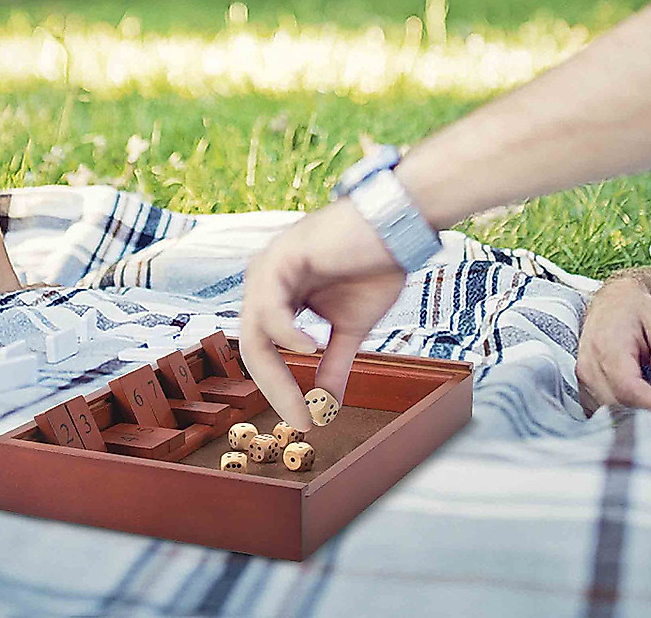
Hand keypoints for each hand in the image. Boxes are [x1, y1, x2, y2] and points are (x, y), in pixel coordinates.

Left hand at [239, 198, 406, 430]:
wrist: (397, 227)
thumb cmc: (374, 265)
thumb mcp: (350, 327)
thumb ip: (333, 362)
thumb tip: (328, 406)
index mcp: (277, 295)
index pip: (265, 351)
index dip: (281, 390)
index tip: (306, 422)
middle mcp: (265, 282)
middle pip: (252, 347)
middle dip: (275, 389)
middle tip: (302, 422)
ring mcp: (269, 268)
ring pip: (254, 332)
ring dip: (276, 373)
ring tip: (304, 399)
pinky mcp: (282, 257)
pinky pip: (270, 305)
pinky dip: (285, 332)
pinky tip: (308, 348)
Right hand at [576, 275, 650, 425]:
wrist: (612, 302)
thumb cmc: (638, 310)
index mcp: (607, 349)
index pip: (632, 391)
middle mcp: (590, 368)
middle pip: (623, 409)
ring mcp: (585, 381)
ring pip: (615, 416)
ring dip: (648, 424)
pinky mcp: (587, 389)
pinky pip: (609, 414)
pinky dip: (634, 420)